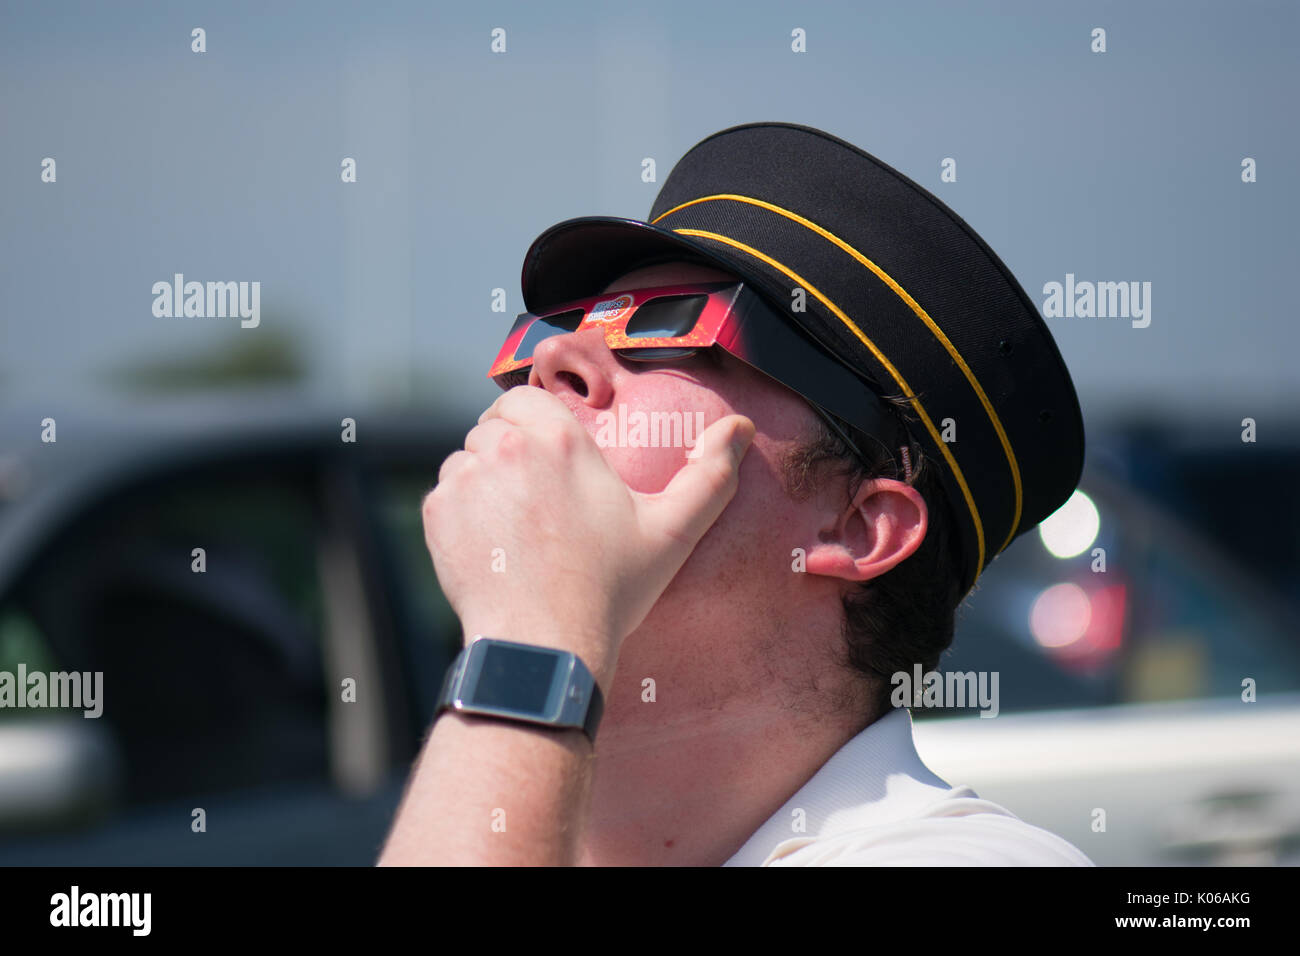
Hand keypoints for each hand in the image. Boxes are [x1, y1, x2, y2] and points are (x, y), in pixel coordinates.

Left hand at [421, 386, 753, 676]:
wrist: (545, 644)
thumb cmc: (610, 588)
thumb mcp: (673, 531)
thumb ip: (711, 474)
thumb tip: (739, 428)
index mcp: (559, 438)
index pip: (523, 398)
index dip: (532, 423)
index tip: (547, 458)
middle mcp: (505, 447)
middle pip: (492, 427)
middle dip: (509, 452)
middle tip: (536, 500)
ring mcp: (466, 480)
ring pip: (466, 460)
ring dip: (484, 481)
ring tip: (516, 528)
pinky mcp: (439, 514)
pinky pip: (444, 494)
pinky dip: (461, 513)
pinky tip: (493, 547)